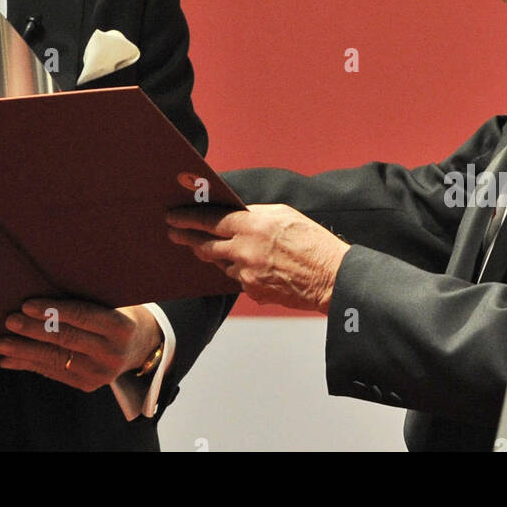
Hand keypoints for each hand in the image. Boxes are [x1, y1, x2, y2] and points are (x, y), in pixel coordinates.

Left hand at [0, 299, 162, 391]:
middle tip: (9, 321)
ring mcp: (100, 373)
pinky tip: (9, 360)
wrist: (142, 345)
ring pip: (56, 360)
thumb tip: (45, 281)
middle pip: (66, 340)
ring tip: (2, 344)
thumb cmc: (120, 311)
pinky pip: (55, 373)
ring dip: (25, 352)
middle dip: (34, 330)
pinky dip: (30, 366)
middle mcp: (112, 353)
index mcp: (121, 326)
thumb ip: (88, 295)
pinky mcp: (88, 385)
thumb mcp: (115, 300)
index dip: (53, 311)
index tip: (27, 304)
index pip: (82, 317)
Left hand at [166, 203, 349, 313]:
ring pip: (222, 263)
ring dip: (220, 256)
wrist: (332, 278)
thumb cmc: (312, 241)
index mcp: (252, 226)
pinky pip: (239, 278)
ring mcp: (246, 274)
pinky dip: (242, 271)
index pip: (210, 220)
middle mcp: (244, 250)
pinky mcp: (253, 291)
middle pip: (205, 245)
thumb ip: (255, 215)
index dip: (188, 218)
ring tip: (222, 248)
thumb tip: (234, 215)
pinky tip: (258, 266)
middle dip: (187, 239)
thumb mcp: (284, 215)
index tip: (173, 216)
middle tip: (174, 234)